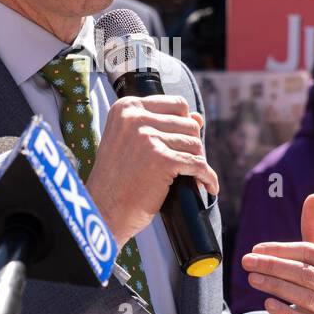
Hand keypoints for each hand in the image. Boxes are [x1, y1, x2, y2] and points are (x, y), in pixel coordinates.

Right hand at [84, 95, 217, 244]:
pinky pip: (199, 164)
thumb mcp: (132, 142)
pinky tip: (209, 187)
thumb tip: (199, 117)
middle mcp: (135, 117)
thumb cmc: (117, 178)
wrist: (103, 209)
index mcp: (127, 107)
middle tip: (186, 165)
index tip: (181, 144)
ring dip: (198, 162)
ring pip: (195, 144)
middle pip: (189, 124)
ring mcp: (148, 137)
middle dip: (192, 146)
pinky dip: (208, 177)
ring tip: (192, 177)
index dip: (185, 125)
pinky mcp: (161, 160)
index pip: (177, 104)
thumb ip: (163, 125)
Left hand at [243, 194, 313, 313]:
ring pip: (304, 297)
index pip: (311, 253)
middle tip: (246, 262)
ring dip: (274, 286)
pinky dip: (285, 313)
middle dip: (273, 266)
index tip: (256, 248)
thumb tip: (313, 196)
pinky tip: (266, 303)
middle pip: (306, 274)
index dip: (282, 249)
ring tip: (251, 279)